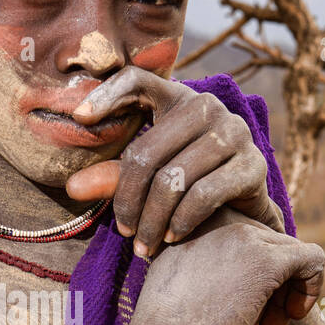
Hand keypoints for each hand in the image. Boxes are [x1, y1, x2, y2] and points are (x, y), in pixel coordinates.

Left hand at [66, 68, 282, 256]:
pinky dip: (181, 221)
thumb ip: (114, 177)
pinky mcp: (252, 165)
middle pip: (148, 151)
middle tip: (123, 231)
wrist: (246, 208)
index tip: (79, 118)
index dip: (107, 94)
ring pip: (175, 178)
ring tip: (143, 244)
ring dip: (153, 220)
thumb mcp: (151, 174)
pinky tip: (171, 238)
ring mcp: (234, 133)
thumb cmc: (188, 184)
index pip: (137, 80)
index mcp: (177, 98)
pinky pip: (204, 195)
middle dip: (129, 200)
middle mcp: (208, 107)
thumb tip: (72, 188)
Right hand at [125, 209, 324, 324]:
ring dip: (286, 290)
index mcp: (190, 218)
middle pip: (267, 240)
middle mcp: (215, 215)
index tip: (235, 305)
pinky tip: (293, 316)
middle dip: (270, 284)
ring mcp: (241, 234)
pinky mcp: (265, 259)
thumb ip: (208, 261)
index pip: (241, 232)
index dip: (246, 270)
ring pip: (290, 250)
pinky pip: (311, 258)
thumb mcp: (179, 279)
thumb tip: (251, 265)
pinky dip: (311, 286)